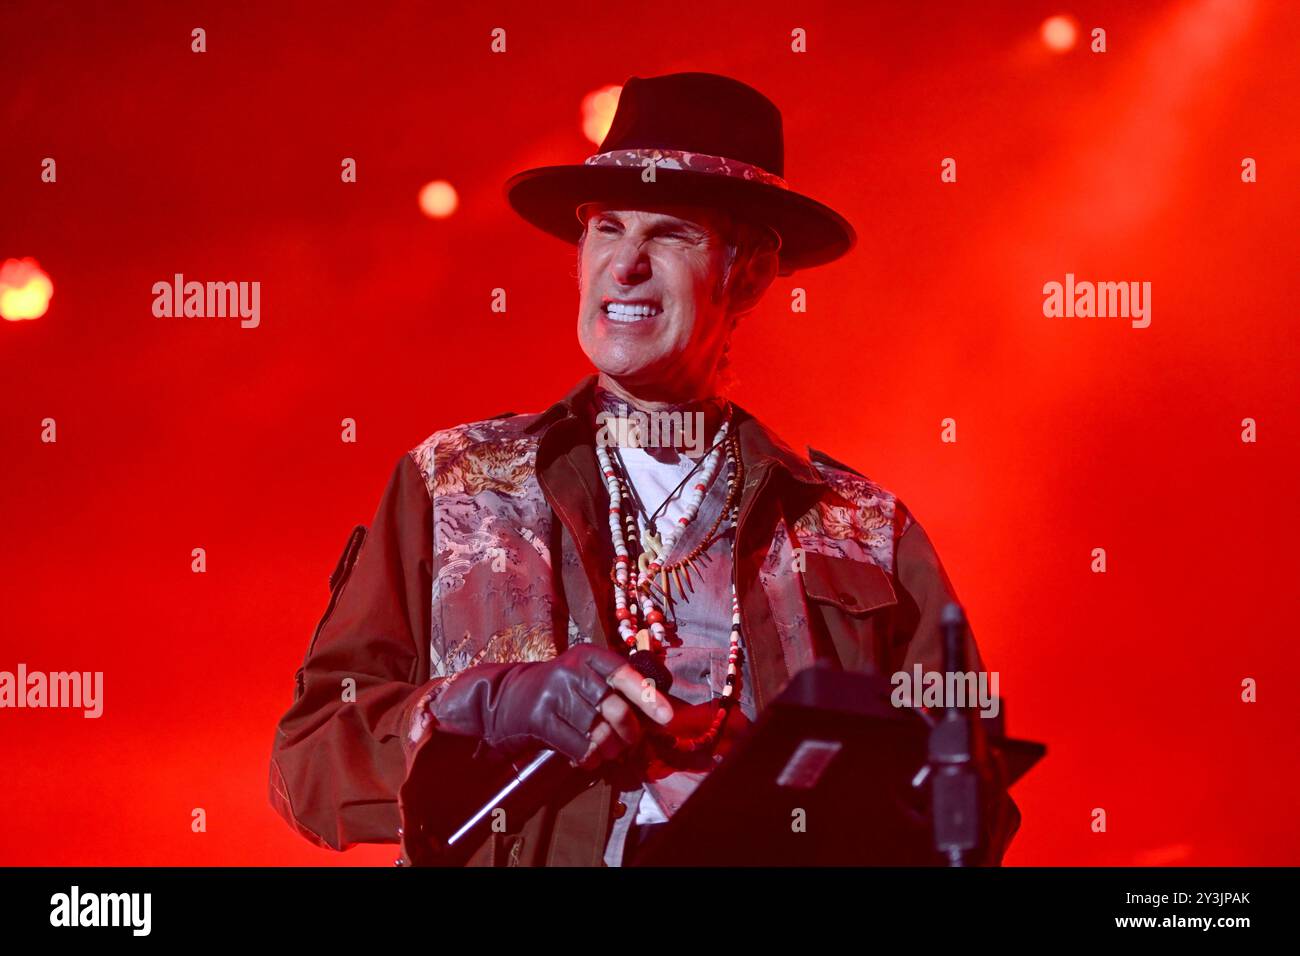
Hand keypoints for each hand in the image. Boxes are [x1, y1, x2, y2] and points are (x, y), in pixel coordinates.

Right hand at [430, 644, 672, 763]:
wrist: (507, 697)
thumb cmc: (559, 690)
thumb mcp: (585, 676)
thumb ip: (616, 688)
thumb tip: (657, 714)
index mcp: (589, 655)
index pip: (625, 673)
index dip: (648, 696)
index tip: (667, 718)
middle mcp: (571, 669)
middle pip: (616, 709)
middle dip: (630, 734)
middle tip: (632, 744)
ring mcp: (553, 693)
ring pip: (599, 732)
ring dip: (611, 750)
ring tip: (611, 752)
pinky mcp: (540, 717)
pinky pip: (579, 746)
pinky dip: (591, 758)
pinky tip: (591, 759)